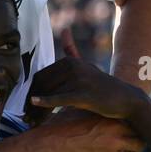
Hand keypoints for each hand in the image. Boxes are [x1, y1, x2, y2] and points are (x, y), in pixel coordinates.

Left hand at [29, 56, 146, 121]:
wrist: (125, 99)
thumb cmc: (101, 85)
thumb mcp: (85, 65)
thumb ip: (72, 50)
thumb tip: (65, 29)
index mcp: (68, 61)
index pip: (40, 77)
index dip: (30, 93)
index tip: (26, 107)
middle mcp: (72, 67)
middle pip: (42, 86)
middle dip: (31, 103)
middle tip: (25, 118)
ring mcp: (78, 79)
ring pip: (50, 94)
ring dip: (37, 110)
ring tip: (31, 122)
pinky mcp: (83, 94)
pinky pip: (60, 98)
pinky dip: (46, 101)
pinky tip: (35, 104)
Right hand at [33, 107, 142, 151]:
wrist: (54, 144)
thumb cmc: (63, 129)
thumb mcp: (79, 113)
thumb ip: (91, 112)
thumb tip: (91, 108)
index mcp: (107, 115)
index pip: (130, 118)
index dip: (132, 125)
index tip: (130, 129)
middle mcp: (114, 127)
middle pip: (139, 131)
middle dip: (138, 137)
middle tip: (134, 141)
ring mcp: (114, 143)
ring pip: (138, 146)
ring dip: (135, 149)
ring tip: (131, 151)